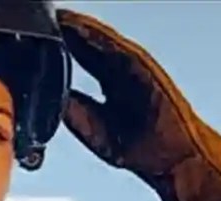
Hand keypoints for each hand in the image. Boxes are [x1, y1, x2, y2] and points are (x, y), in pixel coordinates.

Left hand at [57, 9, 201, 191]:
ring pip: (106, 44)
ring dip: (84, 30)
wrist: (173, 162)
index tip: (47, 37)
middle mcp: (125, 77)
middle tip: (51, 20)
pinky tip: (84, 29)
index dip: (66, 48)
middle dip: (73, 34)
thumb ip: (76, 113)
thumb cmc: (145, 153)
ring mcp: (137, 72)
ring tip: (63, 19)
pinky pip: (121, 49)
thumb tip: (56, 96)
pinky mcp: (147, 70)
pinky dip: (102, 38)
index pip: (86, 62)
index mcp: (113, 91)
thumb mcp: (96, 133)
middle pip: (94, 48)